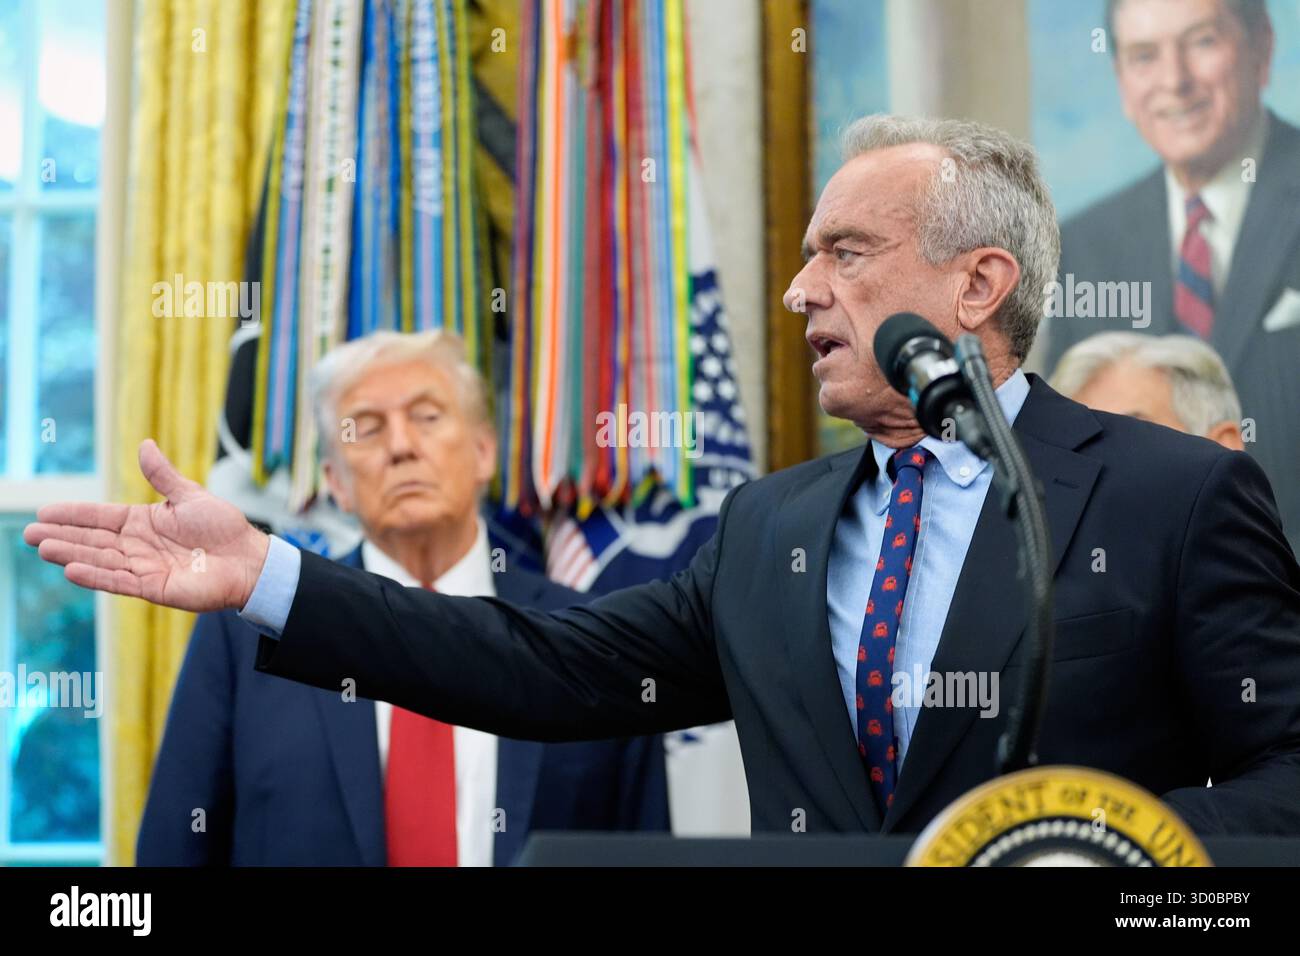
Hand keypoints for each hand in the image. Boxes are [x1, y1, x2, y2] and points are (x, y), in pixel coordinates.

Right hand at [23, 440, 269, 612]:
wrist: (249, 559)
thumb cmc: (223, 527)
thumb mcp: (189, 495)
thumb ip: (163, 475)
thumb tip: (144, 444)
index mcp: (143, 522)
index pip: (101, 518)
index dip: (74, 515)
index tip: (44, 511)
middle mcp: (138, 546)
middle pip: (93, 540)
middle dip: (62, 536)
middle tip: (29, 533)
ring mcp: (144, 568)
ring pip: (101, 560)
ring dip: (72, 554)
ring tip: (43, 547)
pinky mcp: (155, 588)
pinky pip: (120, 581)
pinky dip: (96, 576)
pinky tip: (72, 569)